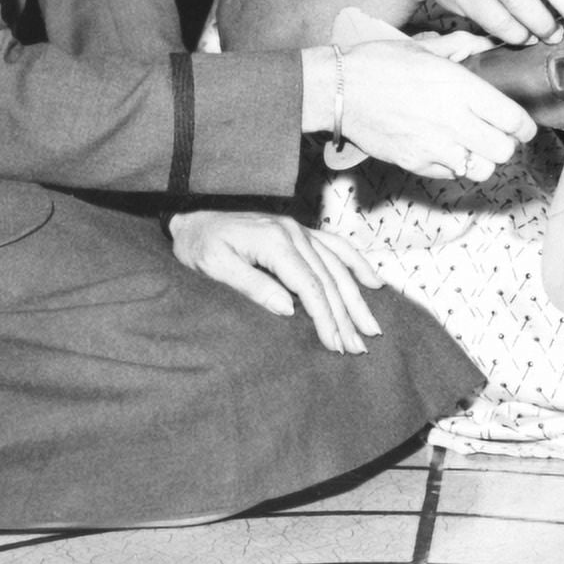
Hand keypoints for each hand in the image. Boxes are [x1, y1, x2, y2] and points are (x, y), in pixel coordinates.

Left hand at [167, 209, 385, 353]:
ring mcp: (299, 230)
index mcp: (274, 242)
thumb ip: (253, 286)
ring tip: (371, 326)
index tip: (336, 344)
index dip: (325, 317)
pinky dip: (356, 263)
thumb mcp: (216, 268)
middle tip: (360, 347)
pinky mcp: (299, 232)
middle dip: (346, 316)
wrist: (192, 217)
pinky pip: (335, 246)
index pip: (310, 286)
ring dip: (356, 298)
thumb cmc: (199, 245)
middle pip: (329, 279)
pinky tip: (372, 281)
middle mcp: (293, 233)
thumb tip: (289, 309)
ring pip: (338, 266)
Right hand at [335, 36, 534, 178]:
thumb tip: (488, 43)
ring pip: (482, 169)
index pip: (514, 120)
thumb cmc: (379, 63)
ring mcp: (434, 145)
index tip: (522, 126)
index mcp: (461, 87)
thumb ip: (462, 47)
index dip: (524, 126)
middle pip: (504, 150)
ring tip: (473, 146)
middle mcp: (453, 120)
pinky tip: (446, 150)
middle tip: (498, 135)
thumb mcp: (425, 46)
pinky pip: (451, 174)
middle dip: (506, 144)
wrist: (338, 89)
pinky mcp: (415, 162)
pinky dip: (454, 167)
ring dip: (482, 159)